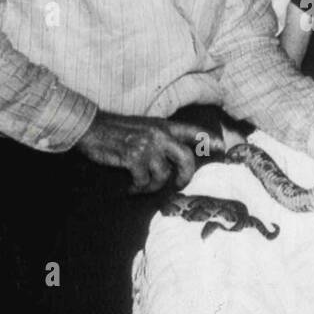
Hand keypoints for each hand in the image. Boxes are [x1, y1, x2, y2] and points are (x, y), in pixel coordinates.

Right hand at [75, 113, 204, 193]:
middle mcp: (159, 134)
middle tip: (179, 185)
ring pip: (163, 175)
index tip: (223, 148)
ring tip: (141, 186)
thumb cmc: (116, 130)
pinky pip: (144, 181)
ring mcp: (147, 145)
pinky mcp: (134, 157)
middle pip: (186, 158)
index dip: (209, 140)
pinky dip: (138, 188)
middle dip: (186, 176)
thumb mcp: (143, 127)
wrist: (91, 127)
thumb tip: (173, 158)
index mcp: (163, 125)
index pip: (192, 131)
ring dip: (152, 186)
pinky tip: (130, 188)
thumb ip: (160, 137)